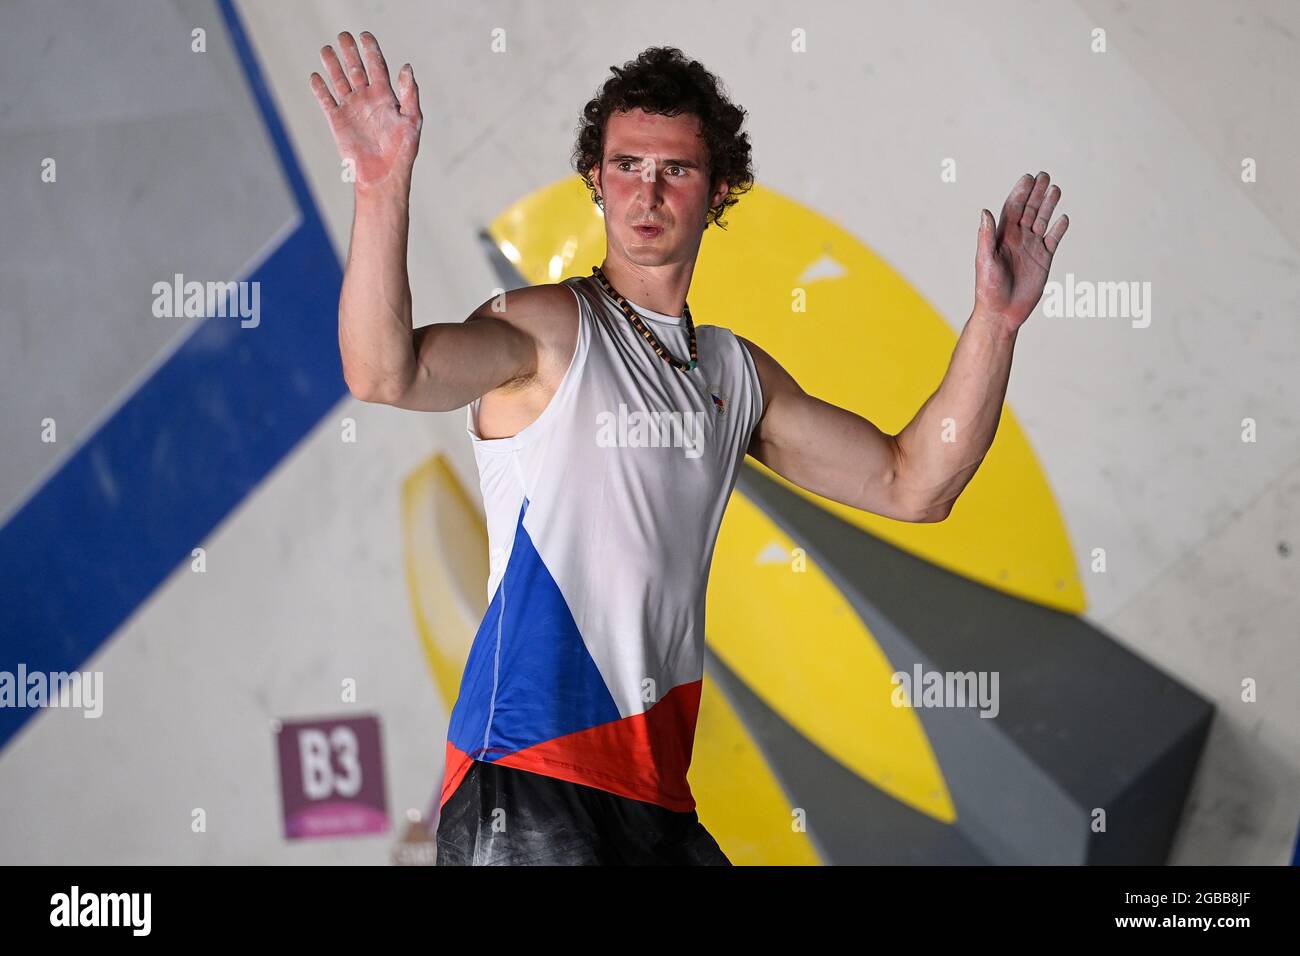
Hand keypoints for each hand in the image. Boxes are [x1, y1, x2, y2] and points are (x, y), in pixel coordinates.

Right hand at [310, 32, 421, 191]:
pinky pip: (326, 100)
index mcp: (386, 96)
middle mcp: (367, 98)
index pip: (376, 65)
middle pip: (355, 67)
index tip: (364, 35)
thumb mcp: (412, 120)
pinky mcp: (337, 120)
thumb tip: (406, 67)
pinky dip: (319, 88)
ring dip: (332, 65)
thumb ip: (410, 93)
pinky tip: (316, 77)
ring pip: (339, 79)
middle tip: (343, 36)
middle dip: (349, 51)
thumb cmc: (402, 152)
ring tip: (327, 50)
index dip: (370, 49)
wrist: (383, 176)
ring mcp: (351, 108)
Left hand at [975, 171, 1068, 329]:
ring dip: (1048, 206)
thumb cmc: (988, 289)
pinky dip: (1059, 229)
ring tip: (1056, 189)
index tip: (1028, 178)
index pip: (1013, 209)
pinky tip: (1064, 218)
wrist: (1001, 313)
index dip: (1020, 193)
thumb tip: (985, 211)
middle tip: (1045, 175)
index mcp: (1002, 237)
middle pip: (1029, 210)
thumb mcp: (985, 261)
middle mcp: (1017, 239)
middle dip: (1036, 193)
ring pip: (1042, 221)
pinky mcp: (1043, 260)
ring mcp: (1031, 249)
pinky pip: (1053, 240)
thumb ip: (986, 236)